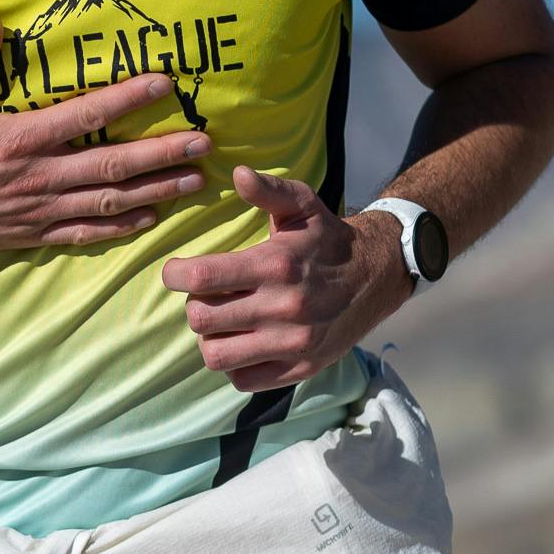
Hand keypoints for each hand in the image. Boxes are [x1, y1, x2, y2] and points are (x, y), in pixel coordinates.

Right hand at [0, 12, 212, 263]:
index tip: (165, 84)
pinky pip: (84, 234)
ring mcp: (35, 210)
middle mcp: (35, 177)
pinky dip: (119, 228)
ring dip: (155, 191)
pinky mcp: (28, 235)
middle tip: (204, 142)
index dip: (128, 98)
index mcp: (15, 140)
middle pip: (112, 165)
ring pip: (108, 202)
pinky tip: (148, 220)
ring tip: (193, 182)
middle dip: (162, 152)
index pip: (86, 116)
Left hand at [159, 167, 411, 392]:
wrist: (378, 277)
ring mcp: (292, 344)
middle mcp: (284, 308)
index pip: (203, 277)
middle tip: (204, 295)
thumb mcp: (302, 205)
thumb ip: (267, 190)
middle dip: (193, 305)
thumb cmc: (328, 239)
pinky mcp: (300, 368)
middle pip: (201, 319)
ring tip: (220, 321)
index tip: (175, 272)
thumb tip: (237, 173)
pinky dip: (233, 364)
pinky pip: (242, 379)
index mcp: (277, 265)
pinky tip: (241, 342)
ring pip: (216, 355)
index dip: (176, 275)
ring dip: (209, 338)